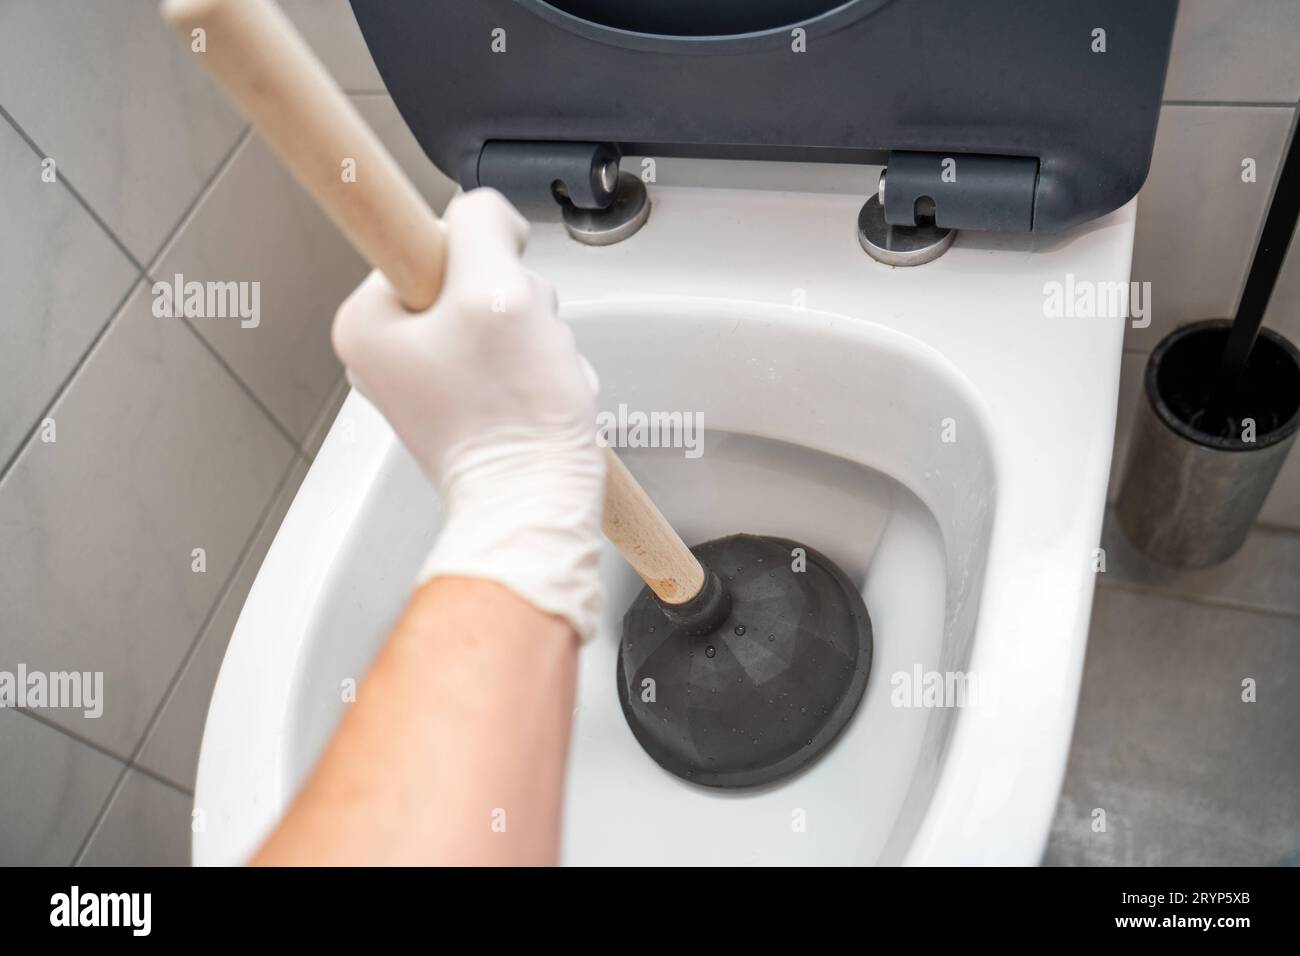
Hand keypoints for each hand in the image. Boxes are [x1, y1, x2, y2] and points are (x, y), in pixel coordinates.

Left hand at [331, 188, 604, 642]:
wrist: (537, 505)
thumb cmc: (512, 420)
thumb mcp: (499, 292)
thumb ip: (482, 224)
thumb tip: (482, 209)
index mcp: (368, 319)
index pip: (418, 228)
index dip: (476, 245)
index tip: (486, 280)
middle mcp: (386, 346)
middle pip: (465, 268)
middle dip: (514, 298)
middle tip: (520, 341)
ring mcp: (426, 372)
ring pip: (494, 306)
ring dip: (532, 331)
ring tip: (532, 374)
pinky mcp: (463, 394)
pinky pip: (507, 344)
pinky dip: (536, 361)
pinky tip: (537, 390)